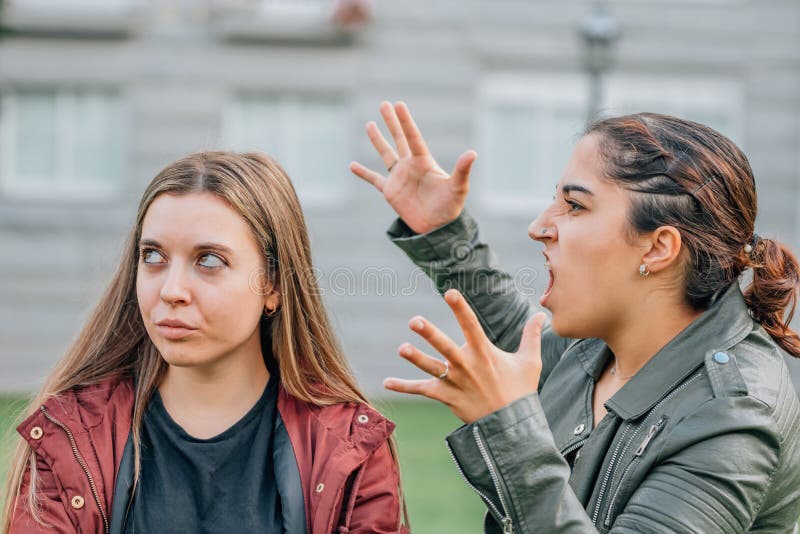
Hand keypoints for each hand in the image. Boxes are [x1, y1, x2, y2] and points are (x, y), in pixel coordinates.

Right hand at [350, 101, 476, 234]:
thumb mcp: (458, 187)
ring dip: (377, 140)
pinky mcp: (390, 191)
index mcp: (424, 162)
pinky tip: (352, 165)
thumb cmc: (450, 206)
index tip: (398, 105)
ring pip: (386, 154)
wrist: (437, 227)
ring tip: (369, 124)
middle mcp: (410, 166)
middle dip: (392, 122)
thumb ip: (462, 170)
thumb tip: (472, 153)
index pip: (412, 137)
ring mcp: (399, 178)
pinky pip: (374, 179)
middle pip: (399, 139)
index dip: (405, 122)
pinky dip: (363, 173)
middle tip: (384, 104)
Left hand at [384, 289, 546, 423]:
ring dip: (416, 359)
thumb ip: (531, 336)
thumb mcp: (530, 362)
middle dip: (430, 334)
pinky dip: (404, 387)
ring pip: (432, 368)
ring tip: (401, 348)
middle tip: (414, 321)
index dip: (460, 309)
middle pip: (446, 347)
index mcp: (485, 354)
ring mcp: (456, 383)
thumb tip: (541, 315)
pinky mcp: (447, 398)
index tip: (449, 293)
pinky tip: (387, 382)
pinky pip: (423, 391)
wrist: (512, 426)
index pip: (471, 326)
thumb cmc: (521, 391)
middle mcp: (468, 366)